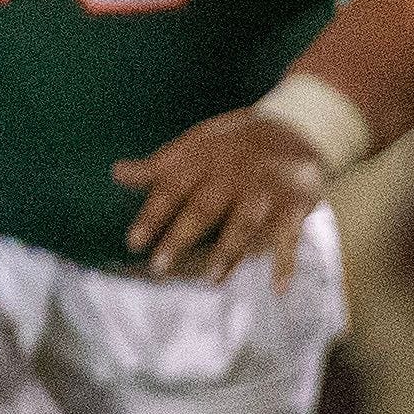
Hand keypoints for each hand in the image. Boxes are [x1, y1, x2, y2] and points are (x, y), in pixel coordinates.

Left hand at [116, 106, 331, 282]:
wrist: (296, 125)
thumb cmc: (234, 143)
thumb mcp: (196, 145)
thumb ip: (159, 166)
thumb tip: (117, 173)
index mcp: (204, 160)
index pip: (172, 189)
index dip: (153, 216)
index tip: (133, 244)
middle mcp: (233, 175)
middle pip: (204, 209)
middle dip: (181, 237)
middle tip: (159, 268)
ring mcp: (265, 190)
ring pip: (245, 223)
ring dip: (229, 251)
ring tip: (212, 280)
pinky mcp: (295, 204)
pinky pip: (290, 235)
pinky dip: (286, 262)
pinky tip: (278, 289)